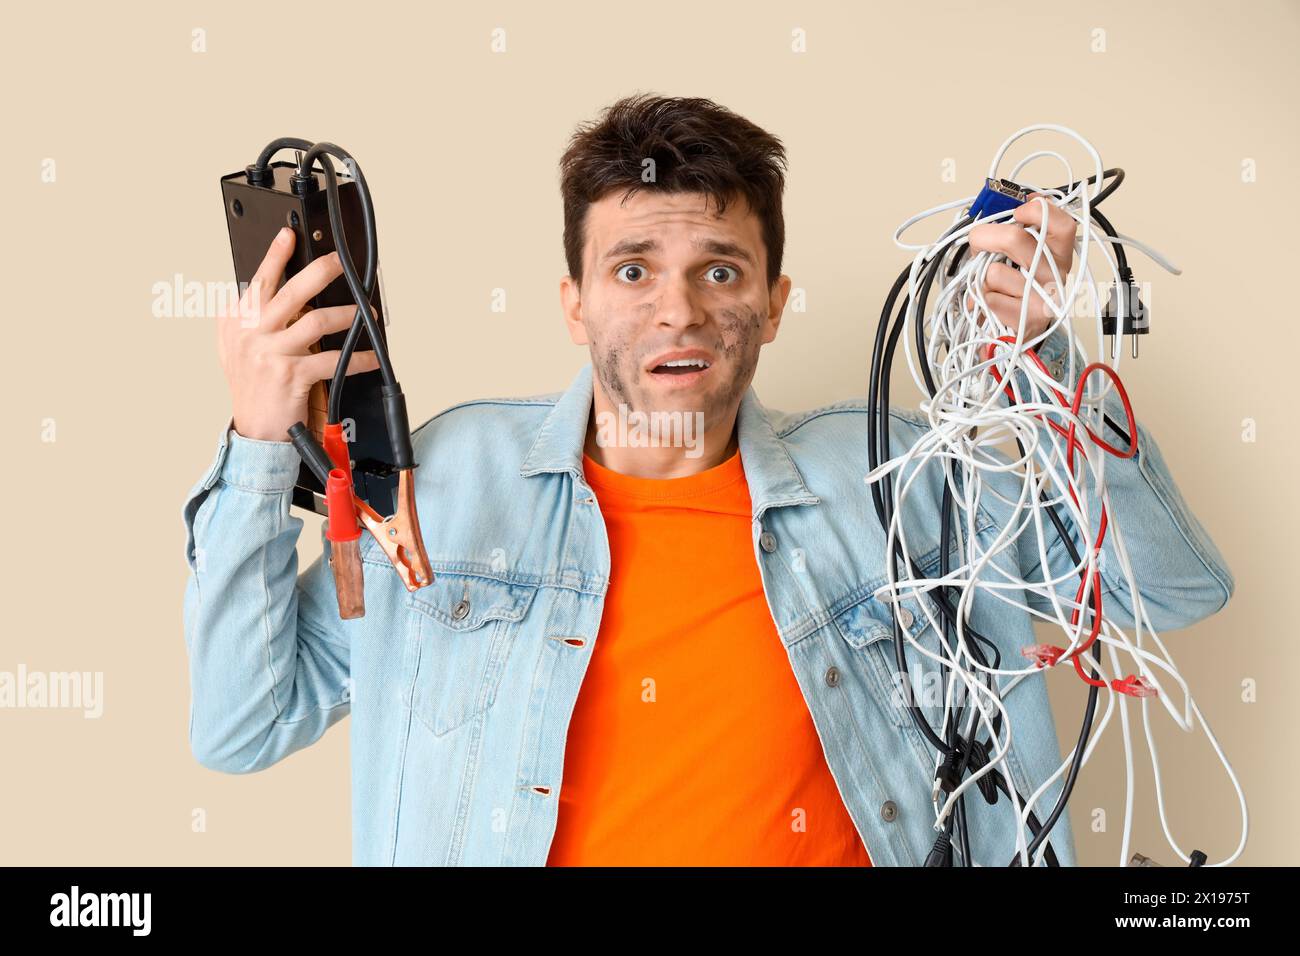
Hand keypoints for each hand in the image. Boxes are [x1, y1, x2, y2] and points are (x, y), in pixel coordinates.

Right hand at [217, 227, 379, 441]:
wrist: (253, 429)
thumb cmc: (252, 387)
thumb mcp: (237, 347)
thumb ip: (250, 318)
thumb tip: (274, 287)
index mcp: (235, 321)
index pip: (258, 281)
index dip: (275, 256)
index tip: (290, 236)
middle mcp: (249, 334)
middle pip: (290, 292)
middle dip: (320, 272)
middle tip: (340, 262)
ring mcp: (270, 354)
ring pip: (316, 321)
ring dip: (347, 315)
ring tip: (365, 312)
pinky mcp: (291, 376)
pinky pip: (333, 360)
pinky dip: (358, 359)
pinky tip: (371, 356)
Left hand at [965, 192, 1076, 341]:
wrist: (1021, 328)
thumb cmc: (1016, 285)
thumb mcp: (1018, 252)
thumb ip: (1011, 227)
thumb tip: (992, 204)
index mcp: (1060, 251)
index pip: (1062, 223)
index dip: (1036, 211)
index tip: (1016, 211)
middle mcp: (1058, 272)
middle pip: (1014, 239)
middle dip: (985, 237)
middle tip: (979, 243)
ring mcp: (1046, 298)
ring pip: (994, 272)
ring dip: (984, 277)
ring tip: (993, 284)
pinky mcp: (1030, 319)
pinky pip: (989, 298)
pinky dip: (983, 299)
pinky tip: (995, 302)